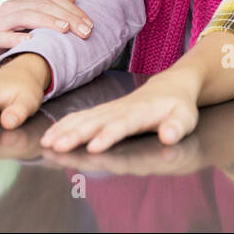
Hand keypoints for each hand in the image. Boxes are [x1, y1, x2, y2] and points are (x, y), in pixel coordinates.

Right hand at [0, 0, 89, 72]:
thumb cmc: (12, 35)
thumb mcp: (34, 22)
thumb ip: (52, 7)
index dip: (74, 10)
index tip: (90, 25)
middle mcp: (13, 5)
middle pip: (44, 6)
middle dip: (67, 17)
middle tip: (85, 31)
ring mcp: (1, 20)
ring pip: (26, 16)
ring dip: (48, 23)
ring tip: (64, 30)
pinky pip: (5, 36)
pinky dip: (18, 38)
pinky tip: (31, 42)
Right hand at [39, 70, 201, 152]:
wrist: (170, 86)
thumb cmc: (178, 106)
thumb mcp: (185, 117)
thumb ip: (177, 127)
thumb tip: (169, 135)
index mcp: (139, 113)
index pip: (121, 125)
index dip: (108, 135)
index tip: (94, 146)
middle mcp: (120, 110)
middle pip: (95, 122)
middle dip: (76, 134)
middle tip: (59, 147)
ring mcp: (109, 109)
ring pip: (83, 118)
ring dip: (64, 130)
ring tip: (47, 143)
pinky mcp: (103, 111)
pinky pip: (80, 117)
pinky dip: (64, 125)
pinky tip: (50, 135)